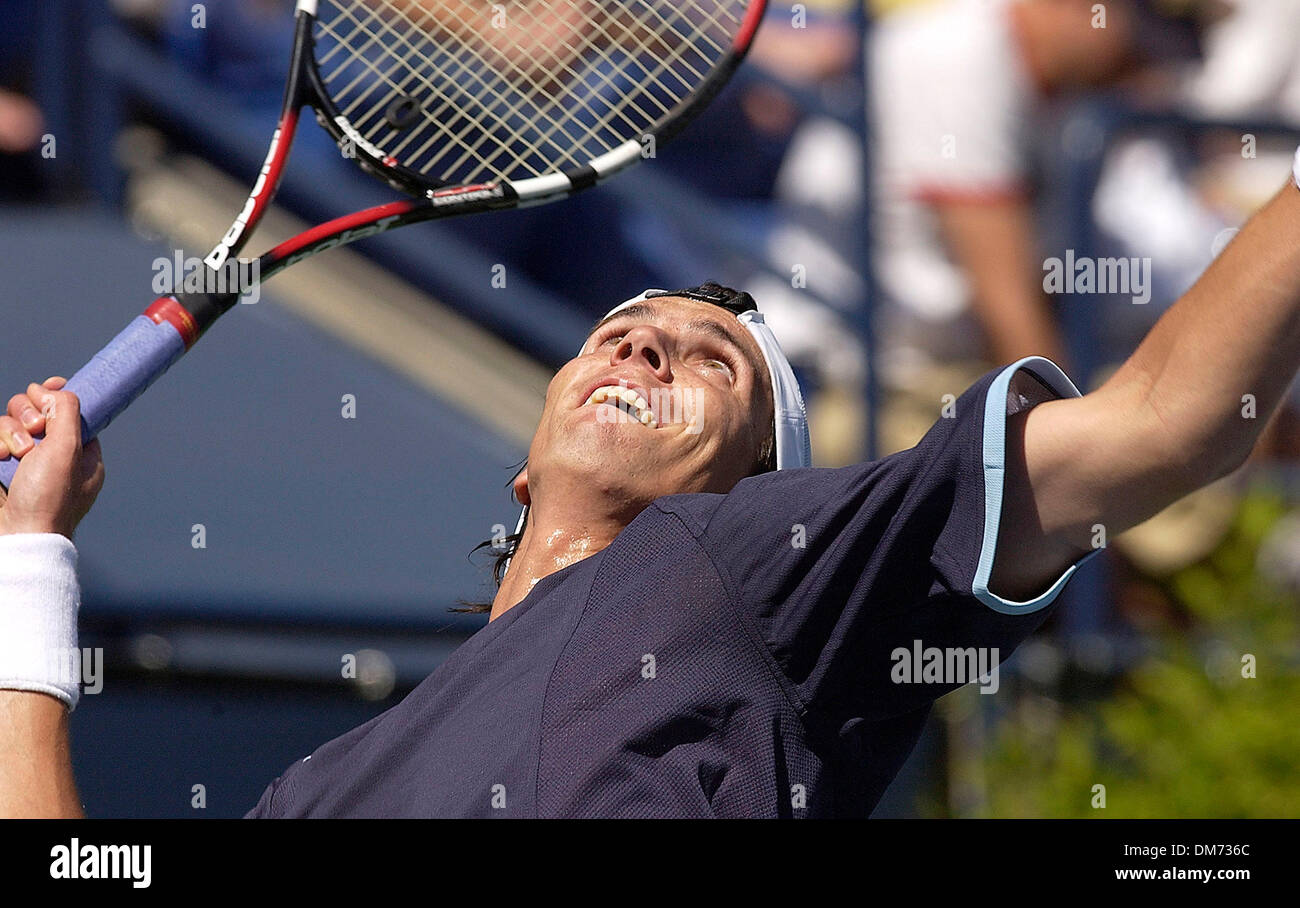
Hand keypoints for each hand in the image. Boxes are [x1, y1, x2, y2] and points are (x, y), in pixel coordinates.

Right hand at [0, 378, 103, 537]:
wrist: (18, 535)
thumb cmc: (49, 497)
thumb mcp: (69, 449)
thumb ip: (66, 412)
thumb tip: (54, 390)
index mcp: (82, 453)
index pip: (72, 412)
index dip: (59, 397)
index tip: (49, 387)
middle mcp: (55, 456)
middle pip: (35, 412)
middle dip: (28, 414)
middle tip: (33, 431)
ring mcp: (26, 463)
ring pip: (10, 424)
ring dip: (10, 432)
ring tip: (14, 454)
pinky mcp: (1, 469)